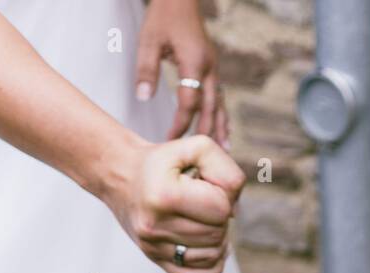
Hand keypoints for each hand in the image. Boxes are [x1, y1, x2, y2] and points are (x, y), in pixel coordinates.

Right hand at [102, 134, 244, 272]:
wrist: (120, 174)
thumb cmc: (162, 162)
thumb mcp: (196, 148)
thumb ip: (226, 170)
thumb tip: (233, 212)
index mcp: (164, 195)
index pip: (221, 209)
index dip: (224, 196)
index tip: (206, 186)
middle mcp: (155, 225)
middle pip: (218, 234)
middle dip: (218, 217)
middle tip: (201, 202)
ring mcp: (153, 247)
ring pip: (213, 256)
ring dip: (216, 238)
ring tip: (199, 219)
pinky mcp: (155, 260)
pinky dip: (211, 265)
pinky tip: (206, 245)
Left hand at [135, 0, 227, 143]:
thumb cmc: (163, 17)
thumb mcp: (148, 40)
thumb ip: (146, 70)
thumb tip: (145, 97)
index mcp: (194, 63)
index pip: (190, 101)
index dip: (181, 123)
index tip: (171, 139)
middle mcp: (209, 69)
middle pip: (211, 108)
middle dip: (206, 133)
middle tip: (202, 158)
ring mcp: (214, 69)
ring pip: (221, 104)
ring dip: (221, 128)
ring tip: (225, 151)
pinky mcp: (213, 69)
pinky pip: (220, 97)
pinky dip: (222, 115)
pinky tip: (224, 129)